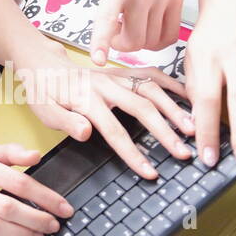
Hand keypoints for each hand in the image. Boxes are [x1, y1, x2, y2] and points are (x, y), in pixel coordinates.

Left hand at [11, 41, 193, 180]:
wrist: (42, 64)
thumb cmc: (44, 92)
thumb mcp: (45, 112)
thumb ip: (66, 123)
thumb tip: (86, 133)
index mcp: (86, 98)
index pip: (114, 130)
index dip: (133, 153)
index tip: (150, 171)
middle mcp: (106, 85)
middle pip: (142, 108)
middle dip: (165, 132)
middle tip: (183, 152)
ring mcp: (117, 76)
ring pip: (151, 89)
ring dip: (174, 108)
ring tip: (193, 128)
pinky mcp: (123, 71)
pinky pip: (151, 74)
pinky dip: (172, 84)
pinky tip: (189, 96)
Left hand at [18, 0, 182, 62]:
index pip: (109, 18)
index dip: (103, 42)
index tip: (99, 60)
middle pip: (134, 40)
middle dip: (119, 45)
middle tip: (112, 31)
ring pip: (153, 40)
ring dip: (138, 43)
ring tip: (126, 25)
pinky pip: (171, 34)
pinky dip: (157, 39)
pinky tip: (143, 25)